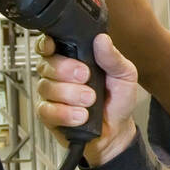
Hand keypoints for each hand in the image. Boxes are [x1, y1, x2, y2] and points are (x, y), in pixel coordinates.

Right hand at [36, 31, 137, 166]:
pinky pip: (47, 110)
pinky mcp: (49, 115)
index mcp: (72, 58)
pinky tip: (81, 115)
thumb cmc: (118, 100)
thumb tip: (102, 39)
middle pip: (46, 64)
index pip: (49, 45)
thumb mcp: (124, 74)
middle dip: (66, 70)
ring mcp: (51, 95)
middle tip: (86, 77)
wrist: (118, 130)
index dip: (46, 44)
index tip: (53, 47)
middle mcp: (58, 74)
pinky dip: (65, 113)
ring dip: (71, 94)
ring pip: (46, 87)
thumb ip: (112, 58)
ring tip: (90, 100)